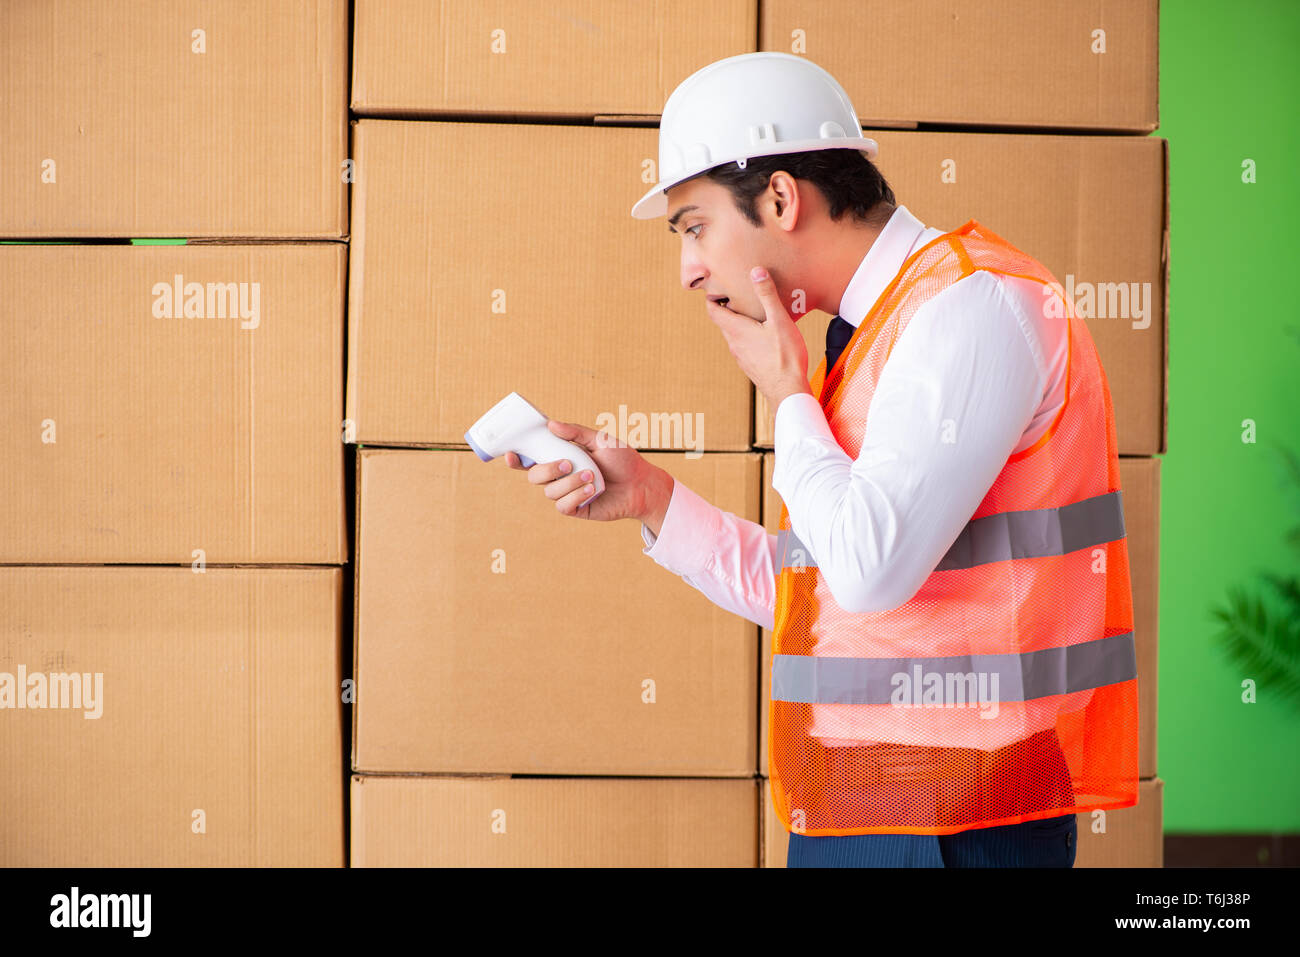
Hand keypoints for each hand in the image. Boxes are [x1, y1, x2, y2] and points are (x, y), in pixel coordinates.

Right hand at [505, 419, 671, 523]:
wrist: (641, 484)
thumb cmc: (622, 460)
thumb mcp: (600, 439)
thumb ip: (575, 433)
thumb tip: (551, 424)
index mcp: (561, 456)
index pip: (531, 458)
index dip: (516, 458)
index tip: (511, 454)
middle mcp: (560, 476)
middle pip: (534, 476)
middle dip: (548, 470)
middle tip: (569, 463)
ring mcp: (567, 493)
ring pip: (550, 492)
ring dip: (570, 482)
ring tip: (592, 476)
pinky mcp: (576, 508)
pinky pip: (563, 506)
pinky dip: (576, 496)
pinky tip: (592, 490)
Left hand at [705, 266, 812, 409]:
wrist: (788, 392)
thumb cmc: (785, 356)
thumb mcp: (779, 320)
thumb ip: (767, 295)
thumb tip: (756, 271)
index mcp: (736, 330)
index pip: (713, 311)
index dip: (712, 297)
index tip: (719, 287)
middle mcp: (734, 344)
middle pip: (723, 322)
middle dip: (728, 307)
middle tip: (740, 294)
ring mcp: (741, 357)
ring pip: (734, 335)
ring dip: (740, 323)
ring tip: (756, 312)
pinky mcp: (750, 366)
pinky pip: (744, 347)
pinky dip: (748, 336)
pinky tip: (765, 335)